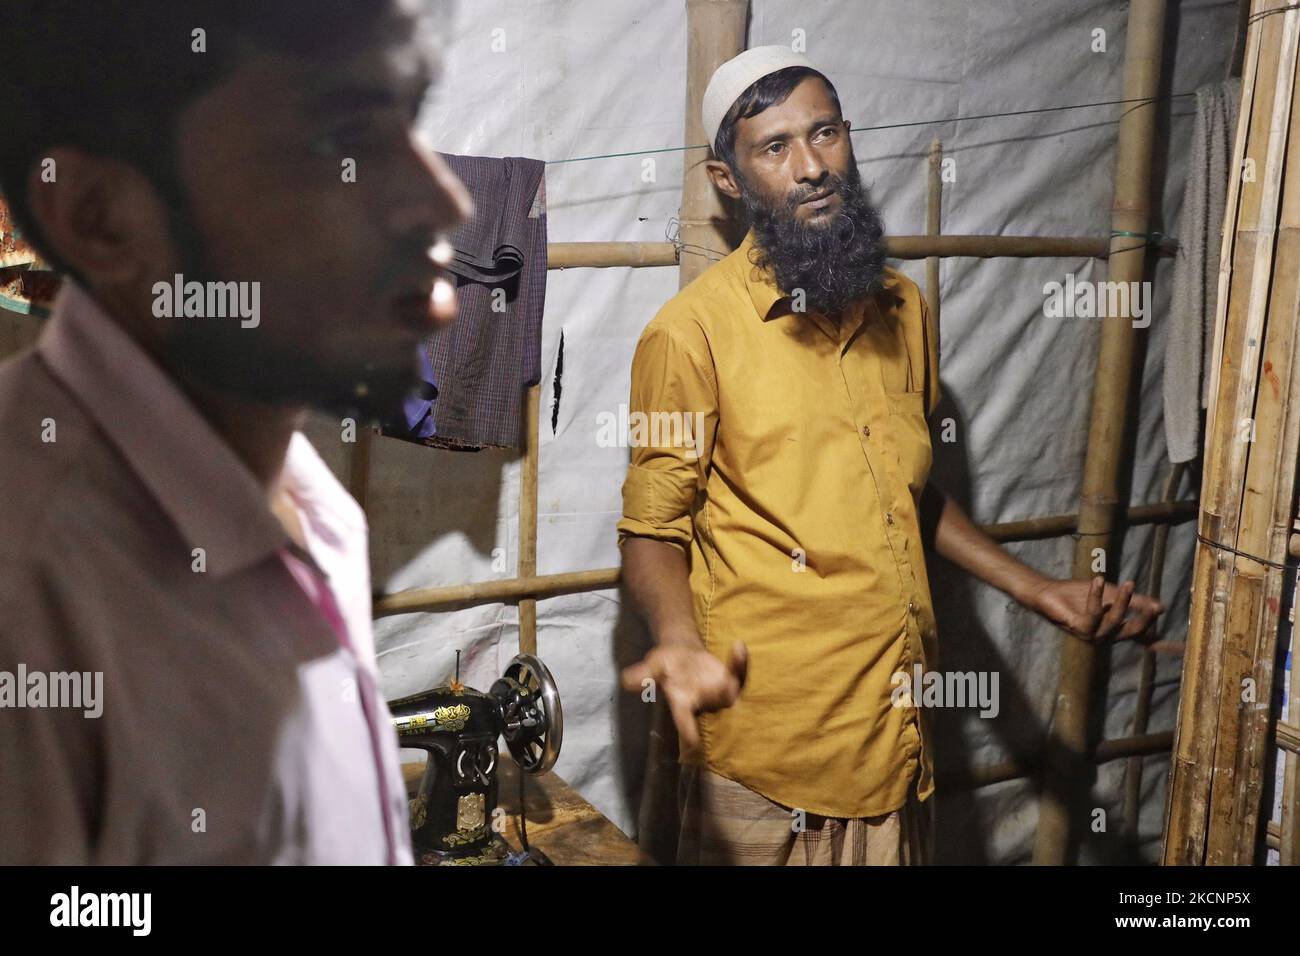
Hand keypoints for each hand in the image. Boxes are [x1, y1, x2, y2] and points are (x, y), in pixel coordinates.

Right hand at [620, 641, 746, 756]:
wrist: (680, 653)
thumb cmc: (664, 666)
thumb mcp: (651, 667)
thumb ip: (641, 676)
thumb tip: (626, 681)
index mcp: (682, 703)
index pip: (685, 721)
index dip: (689, 732)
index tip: (693, 743)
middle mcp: (703, 703)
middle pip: (715, 704)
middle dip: (722, 696)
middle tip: (727, 685)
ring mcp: (719, 694)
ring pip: (733, 691)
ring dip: (737, 674)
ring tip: (737, 656)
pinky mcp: (730, 681)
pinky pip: (739, 675)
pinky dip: (741, 663)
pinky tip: (739, 646)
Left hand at [1028, 575, 1163, 644]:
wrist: (1050, 593)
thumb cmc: (1080, 595)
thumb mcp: (1112, 595)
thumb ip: (1135, 601)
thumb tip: (1161, 608)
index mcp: (1114, 631)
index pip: (1139, 632)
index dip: (1152, 624)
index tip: (1164, 610)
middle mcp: (1105, 637)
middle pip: (1131, 630)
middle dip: (1144, 617)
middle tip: (1156, 605)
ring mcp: (1091, 635)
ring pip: (1114, 620)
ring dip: (1123, 600)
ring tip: (1129, 583)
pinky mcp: (1078, 628)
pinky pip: (1093, 613)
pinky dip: (1097, 596)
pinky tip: (1098, 581)